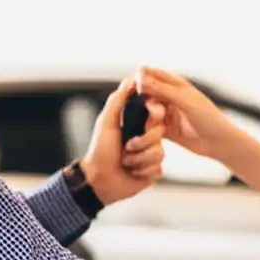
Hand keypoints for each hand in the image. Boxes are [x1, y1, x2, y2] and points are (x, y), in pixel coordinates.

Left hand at [81, 78, 167, 205]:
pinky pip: (159, 169)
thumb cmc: (100, 150)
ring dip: (140, 159)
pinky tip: (133, 173)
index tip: (146, 122)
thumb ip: (118, 100)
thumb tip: (132, 79)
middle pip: (160, 134)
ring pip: (160, 154)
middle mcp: (145, 138)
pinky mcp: (152, 171)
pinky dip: (143, 172)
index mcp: (136, 124)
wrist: (99, 180)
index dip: (154, 118)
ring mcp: (150, 155)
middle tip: (126, 148)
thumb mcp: (107, 122)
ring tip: (126, 162)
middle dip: (142, 143)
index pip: (156, 115)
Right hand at [135, 66, 239, 158]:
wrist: (219, 143)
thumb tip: (140, 79)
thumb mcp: (185, 101)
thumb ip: (162, 90)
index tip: (137, 88)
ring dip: (148, 116)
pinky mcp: (164, 129)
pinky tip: (155, 132)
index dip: (140, 78)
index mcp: (175, 83)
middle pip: (144, 93)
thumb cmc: (208, 118)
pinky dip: (148, 129)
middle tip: (156, 112)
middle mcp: (168, 96)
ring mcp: (165, 113)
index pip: (150, 73)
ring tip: (160, 123)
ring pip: (145, 110)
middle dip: (143, 101)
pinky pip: (148, 126)